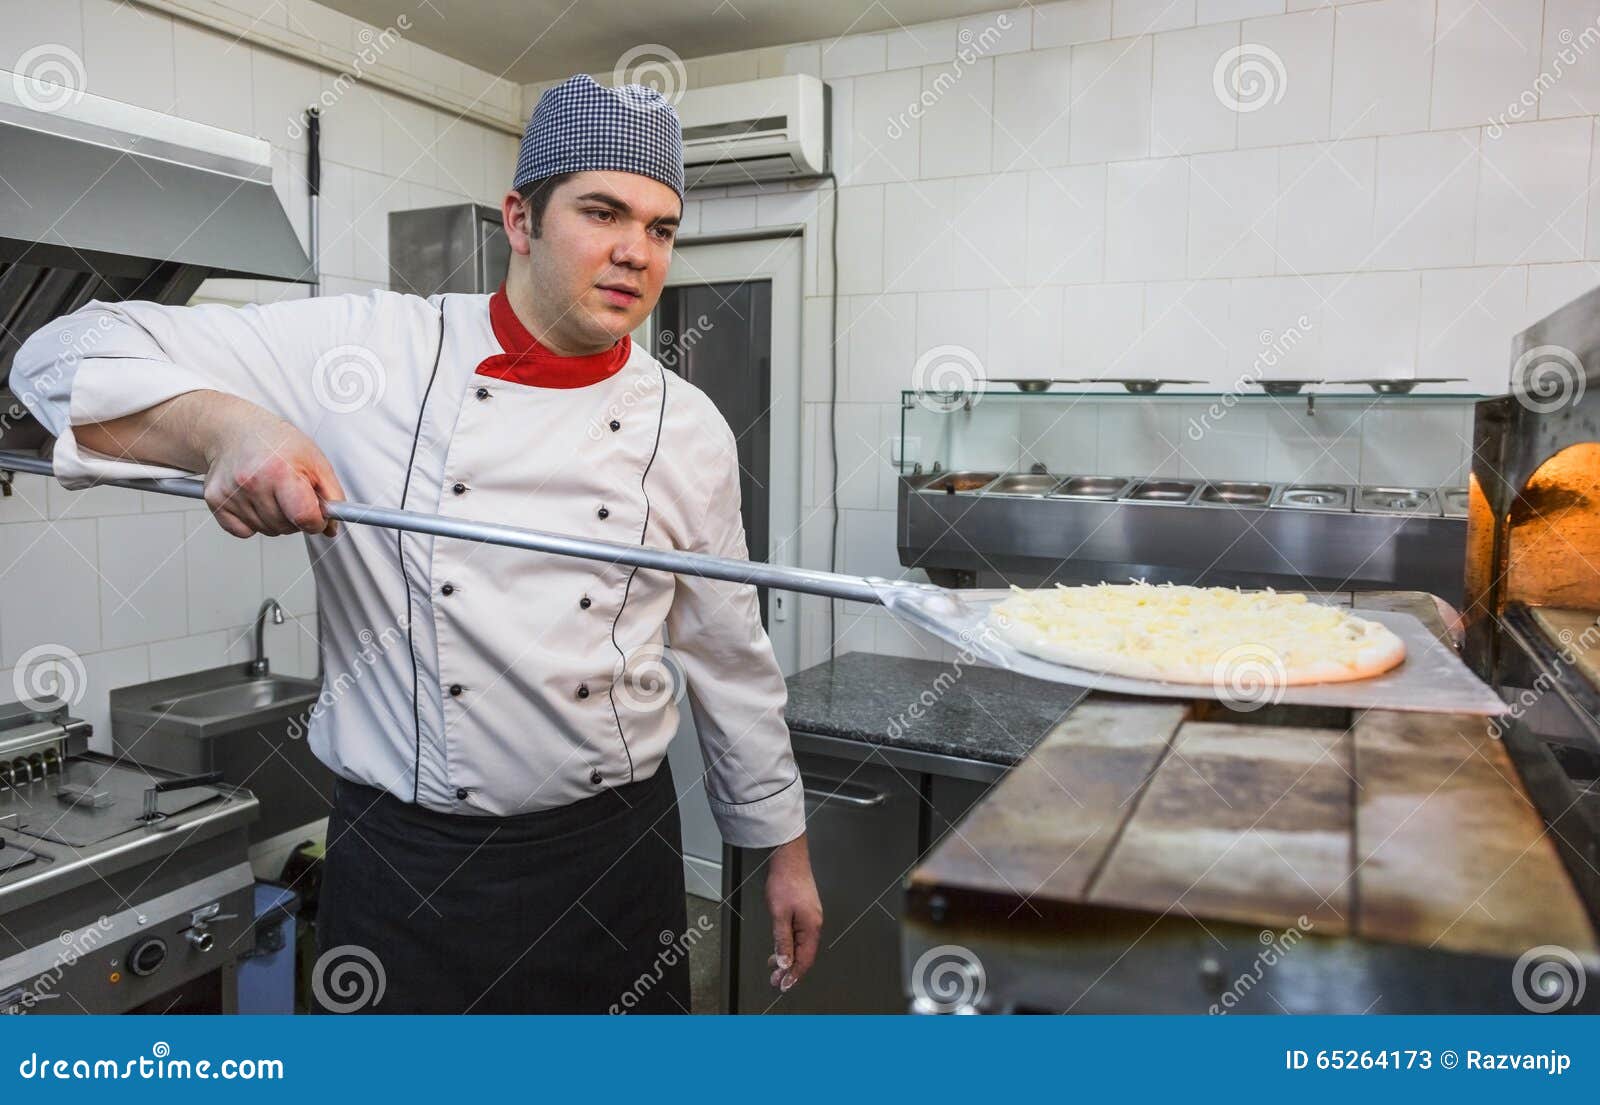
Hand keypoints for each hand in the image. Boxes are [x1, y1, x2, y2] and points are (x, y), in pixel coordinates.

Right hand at [202, 405, 344, 538]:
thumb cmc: (275, 442)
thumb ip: (330, 495)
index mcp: (280, 471)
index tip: (317, 516)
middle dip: (296, 518)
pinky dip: (252, 524)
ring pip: (267, 530)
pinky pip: (243, 532)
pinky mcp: (214, 500)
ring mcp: (231, 493)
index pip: (304, 517)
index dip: (316, 521)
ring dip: (276, 519)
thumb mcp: (314, 460)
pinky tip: (255, 501)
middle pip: (286, 527)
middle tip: (293, 495)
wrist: (235, 431)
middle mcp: (252, 483)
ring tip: (273, 493)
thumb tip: (331, 528)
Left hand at [764, 832, 821, 991]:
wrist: (788, 858)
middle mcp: (814, 924)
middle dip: (790, 969)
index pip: (804, 959)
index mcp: (811, 927)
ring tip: (774, 967)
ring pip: (801, 946)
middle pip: (804, 954)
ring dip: (788, 958)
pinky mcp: (805, 911)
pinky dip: (789, 945)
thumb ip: (782, 941)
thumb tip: (785, 963)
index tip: (783, 985)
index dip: (794, 975)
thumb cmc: (785, 881)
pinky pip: (799, 935)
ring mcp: (810, 917)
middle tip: (775, 980)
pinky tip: (780, 947)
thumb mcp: (779, 914)